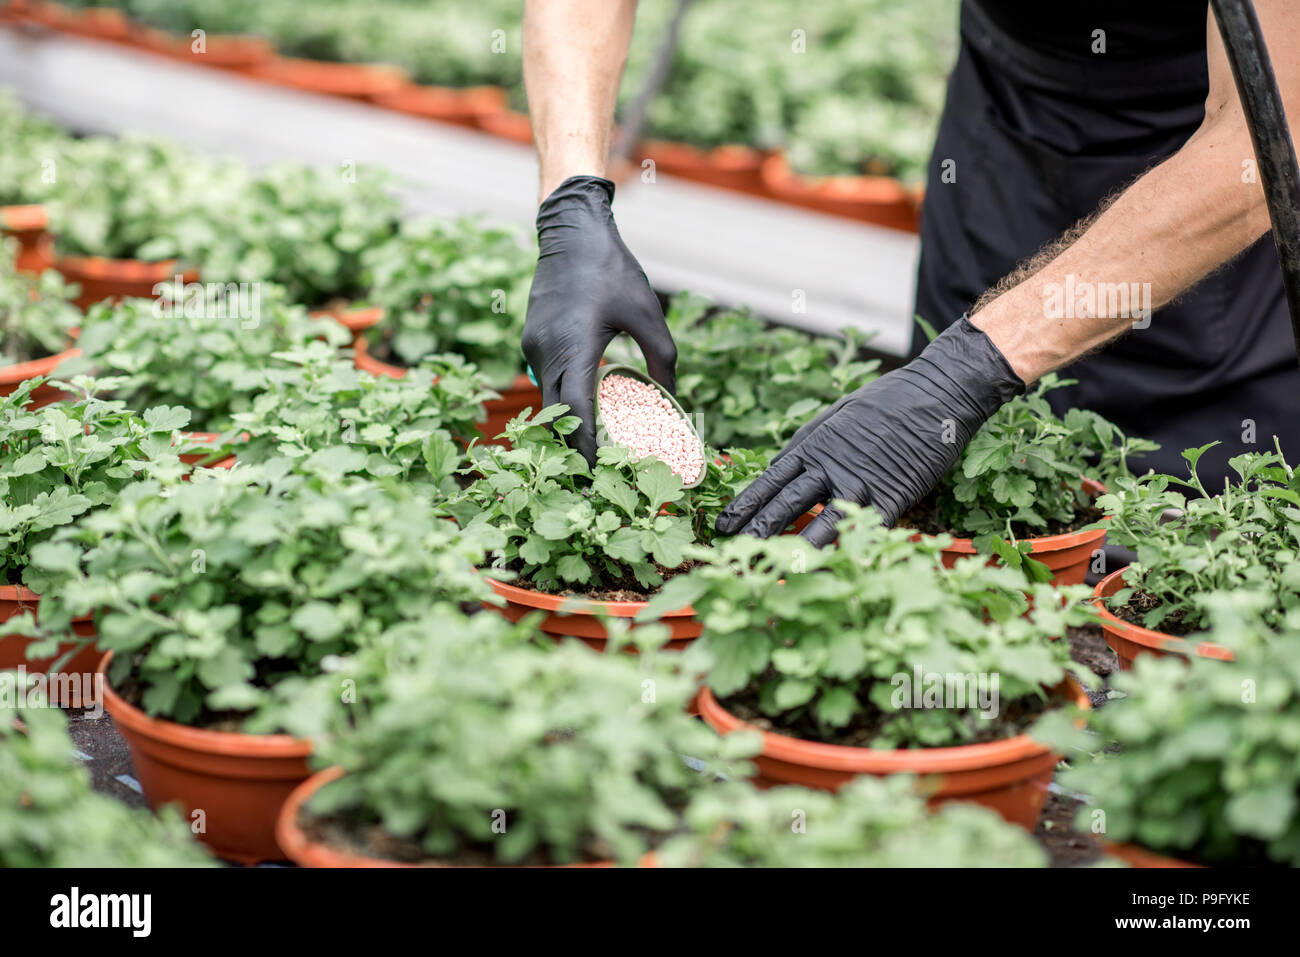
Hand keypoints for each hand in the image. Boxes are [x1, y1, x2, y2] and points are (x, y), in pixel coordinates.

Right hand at [522, 175, 676, 462]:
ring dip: (568, 423)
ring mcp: (533, 346)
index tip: (596, 471)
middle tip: (597, 473)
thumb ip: (661, 357)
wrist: (570, 232)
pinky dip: (562, 399)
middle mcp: (546, 349)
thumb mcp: (647, 312)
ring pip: (548, 398)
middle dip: (575, 444)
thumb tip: (672, 397)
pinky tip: (585, 408)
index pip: (574, 407)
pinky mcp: (531, 341)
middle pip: (556, 412)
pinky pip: (546, 379)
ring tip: (594, 447)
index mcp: (575, 343)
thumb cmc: (612, 269)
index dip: (584, 443)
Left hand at [715, 316, 1025, 545]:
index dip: (747, 504)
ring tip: (768, 568)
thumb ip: (809, 441)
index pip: (770, 480)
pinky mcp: (890, 497)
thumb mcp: (838, 413)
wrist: (938, 393)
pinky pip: (860, 529)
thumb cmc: (889, 400)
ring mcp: (859, 483)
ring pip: (818, 522)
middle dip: (757, 529)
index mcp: (815, 445)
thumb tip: (780, 464)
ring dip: (792, 548)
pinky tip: (824, 569)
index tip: (725, 524)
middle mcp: (830, 466)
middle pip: (785, 503)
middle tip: (733, 551)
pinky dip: (841, 550)